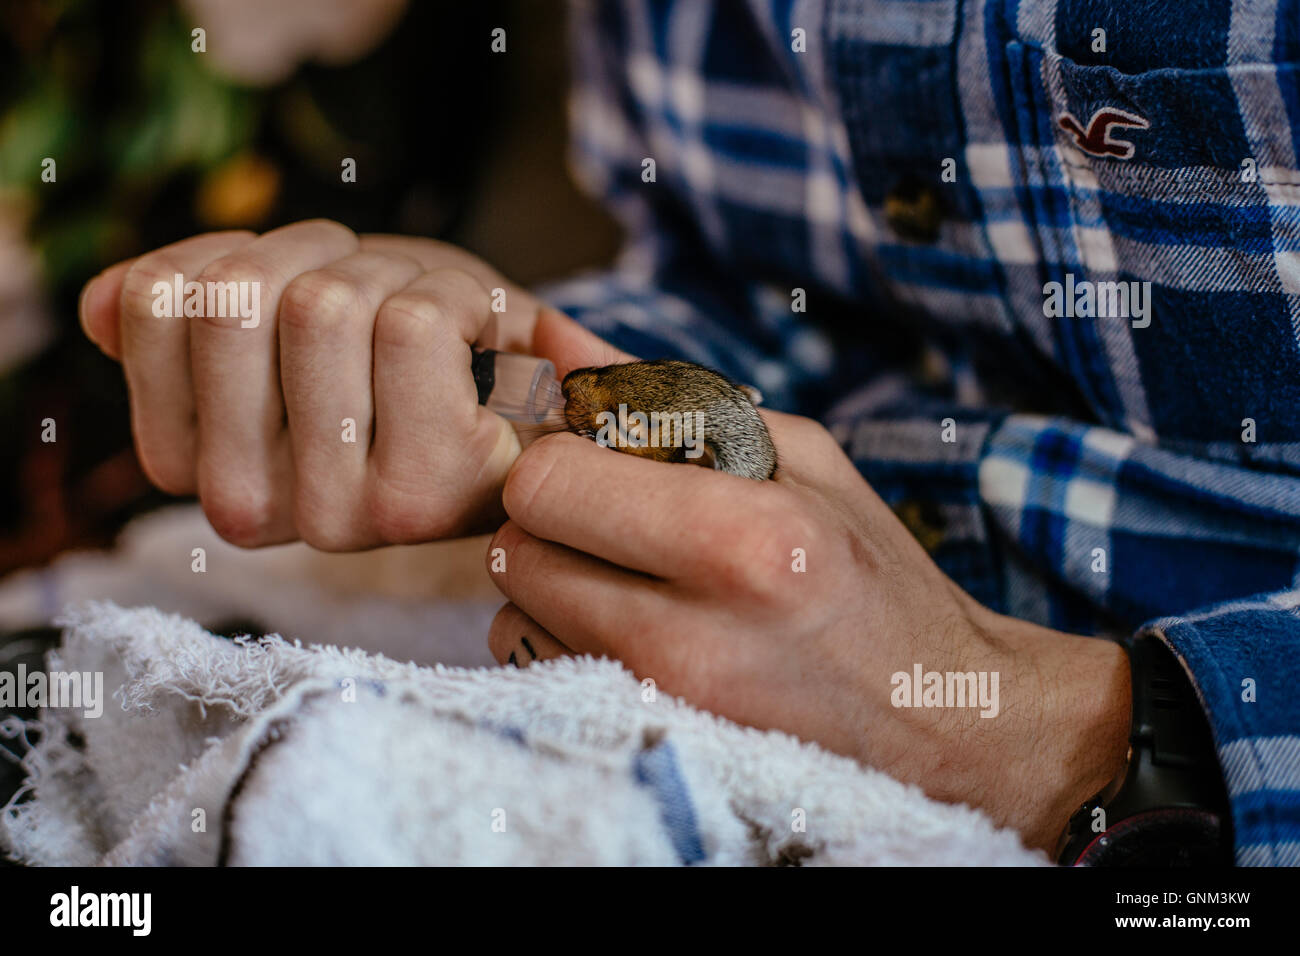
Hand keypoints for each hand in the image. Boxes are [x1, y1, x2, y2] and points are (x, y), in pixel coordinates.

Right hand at [79, 221, 557, 548]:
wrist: (533, 412)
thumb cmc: (416, 350)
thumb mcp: (293, 311)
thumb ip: (193, 308)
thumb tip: (103, 306)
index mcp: (197, 463)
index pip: (162, 300)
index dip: (251, 250)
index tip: (318, 280)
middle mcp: (250, 511)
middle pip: (242, 299)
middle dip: (327, 253)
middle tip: (385, 286)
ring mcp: (333, 517)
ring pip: (323, 306)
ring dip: (394, 272)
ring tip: (433, 316)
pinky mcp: (419, 497)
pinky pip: (411, 324)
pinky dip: (456, 294)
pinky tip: (477, 341)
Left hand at [486, 406, 1130, 851]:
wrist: (936, 718)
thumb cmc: (870, 573)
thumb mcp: (798, 457)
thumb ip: (665, 396)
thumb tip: (553, 337)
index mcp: (742, 539)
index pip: (549, 482)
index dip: (565, 456)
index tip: (604, 459)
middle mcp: (687, 633)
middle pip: (515, 551)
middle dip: (550, 519)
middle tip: (612, 516)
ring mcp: (656, 705)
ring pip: (511, 614)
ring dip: (553, 582)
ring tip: (634, 577)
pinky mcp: (640, 744)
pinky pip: (537, 669)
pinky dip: (565, 637)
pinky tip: (635, 628)